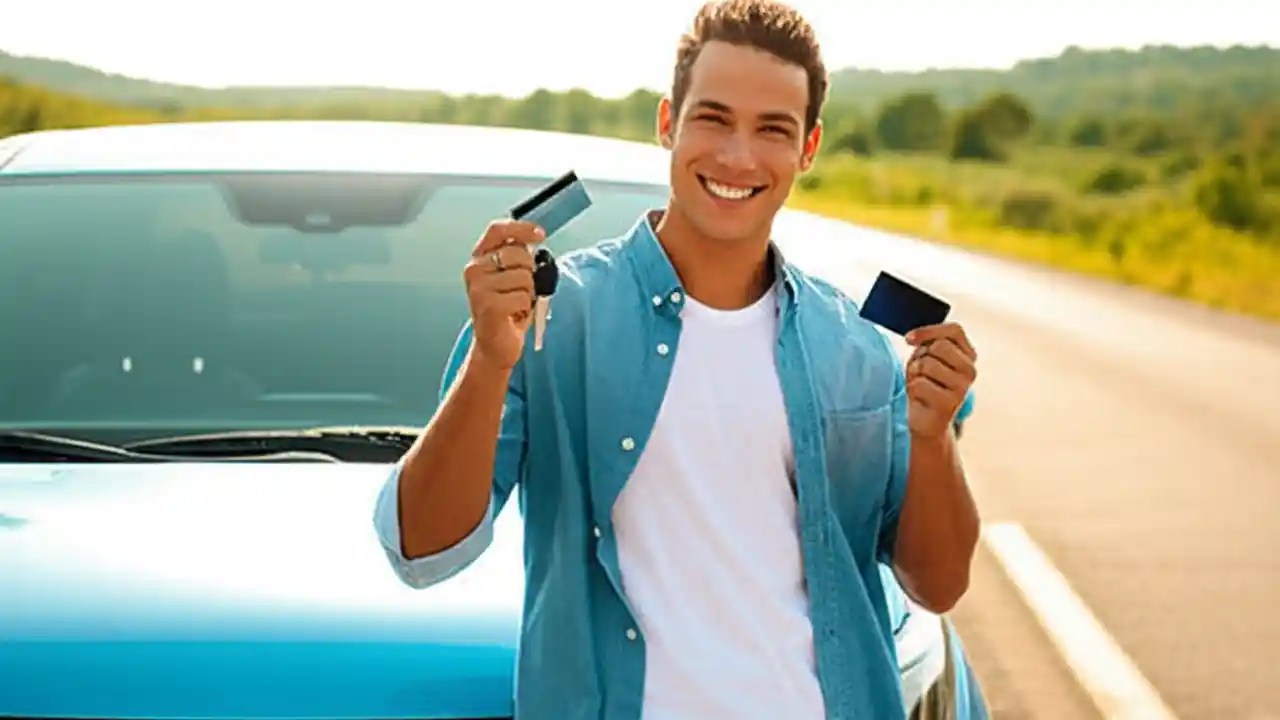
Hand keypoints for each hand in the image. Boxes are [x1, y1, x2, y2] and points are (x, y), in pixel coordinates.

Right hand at [462, 219, 545, 369]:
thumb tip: (535, 241)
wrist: (495, 347)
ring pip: (524, 278)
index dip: (521, 228)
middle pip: (519, 254)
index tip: (540, 234)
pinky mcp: (488, 306)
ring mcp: (479, 288)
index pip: (498, 230)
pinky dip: (525, 310)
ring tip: (514, 306)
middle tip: (519, 291)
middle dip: (529, 273)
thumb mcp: (512, 278)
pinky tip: (513, 317)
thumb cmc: (506, 312)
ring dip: (527, 295)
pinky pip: (523, 298)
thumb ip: (518, 258)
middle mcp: (474, 270)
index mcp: (479, 258)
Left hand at [904, 322, 976, 438]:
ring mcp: (962, 388)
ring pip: (927, 364)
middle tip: (919, 372)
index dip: (929, 331)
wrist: (926, 421)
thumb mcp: (927, 358)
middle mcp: (970, 371)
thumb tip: (912, 338)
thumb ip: (927, 344)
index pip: (955, 331)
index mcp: (968, 356)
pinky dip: (912, 389)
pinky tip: (920, 398)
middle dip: (921, 356)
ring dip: (915, 373)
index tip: (909, 339)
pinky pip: (920, 384)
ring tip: (920, 385)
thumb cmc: (926, 385)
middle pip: (940, 346)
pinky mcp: (949, 404)